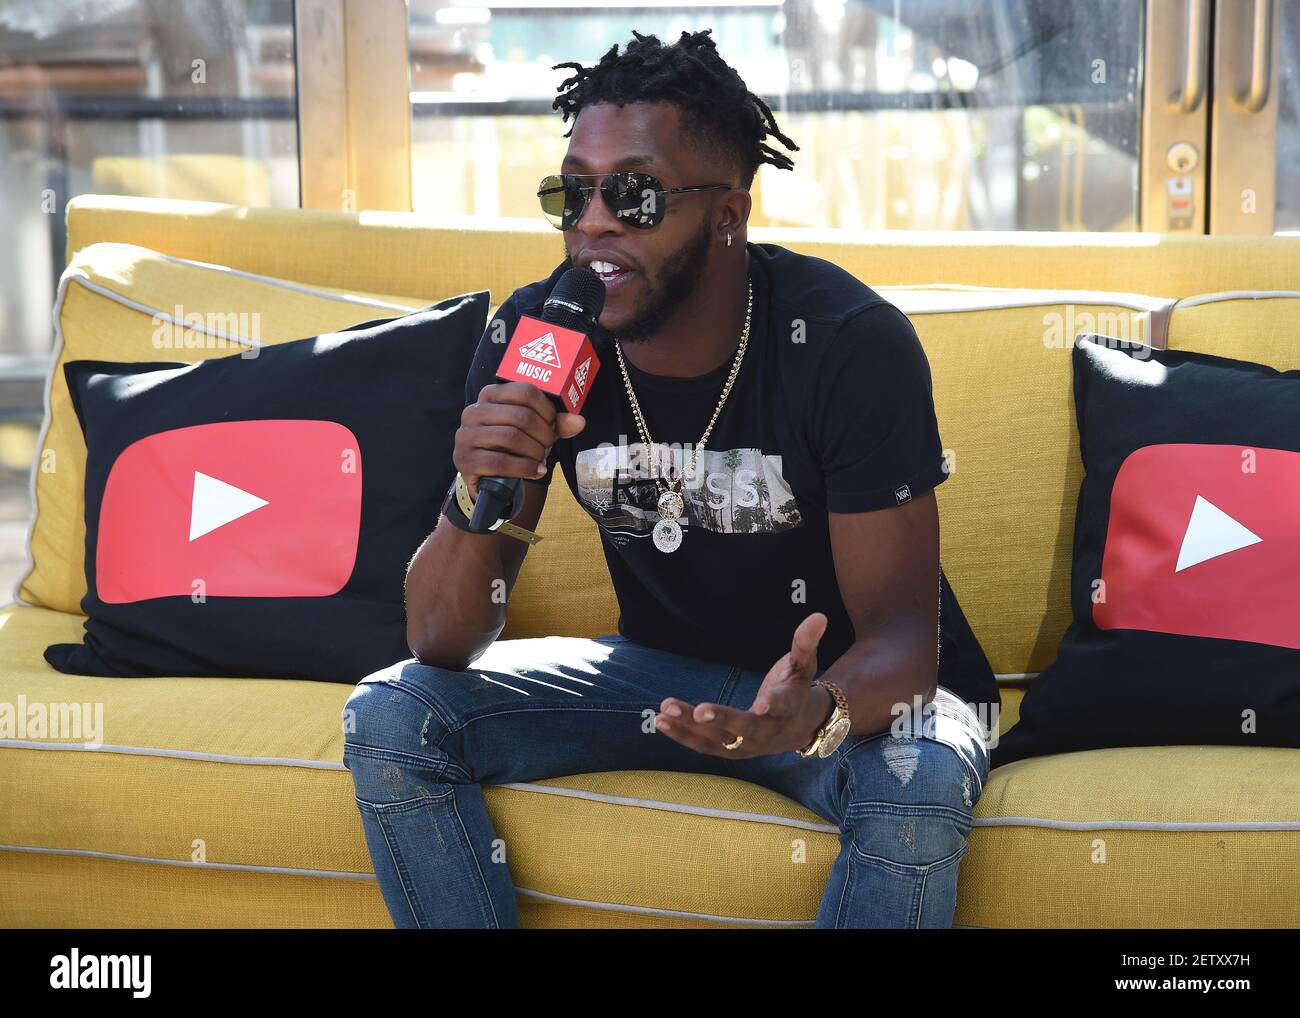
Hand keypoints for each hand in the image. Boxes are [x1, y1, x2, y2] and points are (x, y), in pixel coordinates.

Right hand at [455, 381, 585, 497]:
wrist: (490, 477)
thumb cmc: (514, 446)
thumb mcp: (536, 431)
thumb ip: (556, 423)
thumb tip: (579, 421)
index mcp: (490, 395)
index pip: (524, 390)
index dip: (546, 409)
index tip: (553, 423)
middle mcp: (474, 411)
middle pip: (520, 416)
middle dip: (543, 434)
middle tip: (549, 445)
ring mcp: (466, 435)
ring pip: (510, 437)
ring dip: (535, 451)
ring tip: (540, 458)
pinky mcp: (465, 459)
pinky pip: (500, 462)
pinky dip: (524, 468)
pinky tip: (535, 471)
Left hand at [654, 612, 831, 758]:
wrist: (800, 727)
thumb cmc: (797, 688)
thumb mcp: (804, 665)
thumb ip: (805, 642)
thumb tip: (819, 615)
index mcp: (788, 708)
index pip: (782, 707)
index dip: (773, 704)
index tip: (762, 703)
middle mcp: (767, 731)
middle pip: (745, 728)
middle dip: (722, 719)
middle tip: (700, 711)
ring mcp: (746, 744)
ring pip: (717, 739)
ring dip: (690, 727)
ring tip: (665, 710)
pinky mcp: (728, 750)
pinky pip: (703, 745)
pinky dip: (682, 735)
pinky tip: (660, 721)